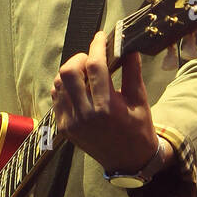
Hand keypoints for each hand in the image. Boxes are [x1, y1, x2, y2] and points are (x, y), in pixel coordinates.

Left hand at [50, 30, 163, 175]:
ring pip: (58, 84)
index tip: (101, 36)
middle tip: (91, 58)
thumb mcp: (139, 99)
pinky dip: (65, 88)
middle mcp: (85, 115)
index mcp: (106, 107)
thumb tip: (128, 46)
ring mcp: (71, 123)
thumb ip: (132, 71)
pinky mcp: (63, 128)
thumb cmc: (138, 128)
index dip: (97, 46)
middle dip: (79, 58)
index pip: (95, 66)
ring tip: (85, 74)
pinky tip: (79, 89)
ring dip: (70, 73)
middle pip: (68, 72)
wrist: (128, 161)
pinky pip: (56, 98)